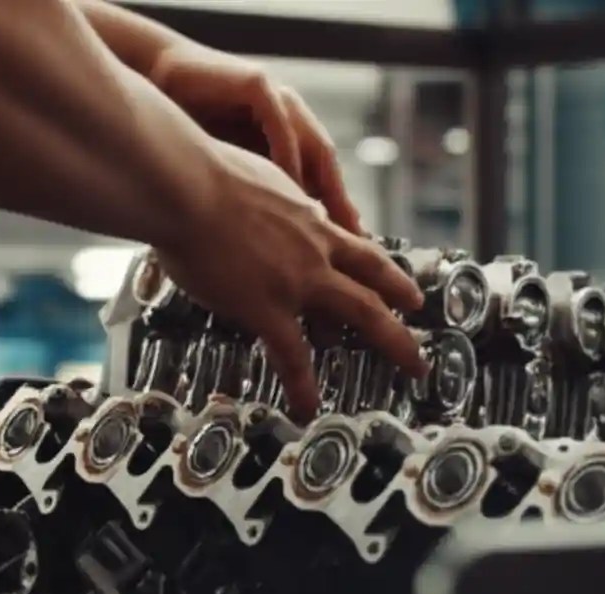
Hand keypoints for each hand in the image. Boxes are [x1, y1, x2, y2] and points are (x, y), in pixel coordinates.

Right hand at [148, 42, 363, 233]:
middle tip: (349, 237)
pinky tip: (285, 185)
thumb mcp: (226, 175)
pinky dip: (285, 156)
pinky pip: (281, 126)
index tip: (347, 249)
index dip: (335, 214)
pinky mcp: (257, 85)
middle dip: (339, 203)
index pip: (320, 180)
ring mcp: (275, 99)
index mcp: (283, 136)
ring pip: (311, 144)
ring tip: (323, 219)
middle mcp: (286, 116)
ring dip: (319, 184)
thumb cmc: (183, 133)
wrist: (151, 84)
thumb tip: (267, 250)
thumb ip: (250, 202)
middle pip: (325, 164)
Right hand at [157, 141, 426, 420]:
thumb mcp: (251, 176)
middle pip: (376, 279)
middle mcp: (314, 246)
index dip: (378, 266)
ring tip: (412, 367)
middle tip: (421, 317)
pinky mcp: (268, 307)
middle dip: (405, 304)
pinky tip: (308, 408)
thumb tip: (256, 199)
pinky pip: (294, 357)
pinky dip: (304, 387)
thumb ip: (265, 197)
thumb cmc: (199, 173)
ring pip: (364, 315)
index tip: (396, 283)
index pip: (352, 245)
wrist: (183, 186)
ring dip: (394, 343)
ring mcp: (298, 279)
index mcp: (306, 215)